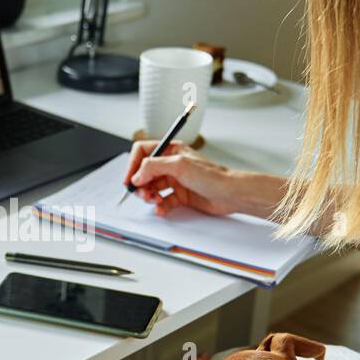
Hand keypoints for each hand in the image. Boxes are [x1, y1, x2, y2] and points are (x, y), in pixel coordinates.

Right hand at [123, 142, 288, 218]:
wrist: (230, 194)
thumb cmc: (212, 175)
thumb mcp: (179, 165)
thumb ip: (153, 167)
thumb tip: (136, 175)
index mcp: (171, 150)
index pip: (143, 152)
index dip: (133, 165)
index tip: (130, 179)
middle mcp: (171, 164)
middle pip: (144, 172)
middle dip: (141, 184)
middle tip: (143, 194)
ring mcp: (175, 180)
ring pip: (152, 188)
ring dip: (149, 196)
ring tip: (155, 201)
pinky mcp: (180, 195)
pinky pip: (162, 201)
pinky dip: (159, 206)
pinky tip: (162, 209)